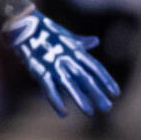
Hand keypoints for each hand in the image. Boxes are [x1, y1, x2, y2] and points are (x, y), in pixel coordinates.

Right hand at [3, 10, 119, 117]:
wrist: (25, 25)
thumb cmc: (47, 31)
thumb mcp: (67, 36)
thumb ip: (81, 42)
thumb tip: (95, 41)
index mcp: (76, 51)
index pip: (95, 68)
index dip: (106, 80)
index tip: (115, 93)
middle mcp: (68, 58)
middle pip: (85, 78)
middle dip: (96, 93)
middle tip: (107, 108)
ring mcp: (53, 65)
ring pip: (70, 84)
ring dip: (80, 99)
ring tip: (89, 112)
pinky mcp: (39, 70)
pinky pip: (49, 88)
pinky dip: (56, 101)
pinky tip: (63, 113)